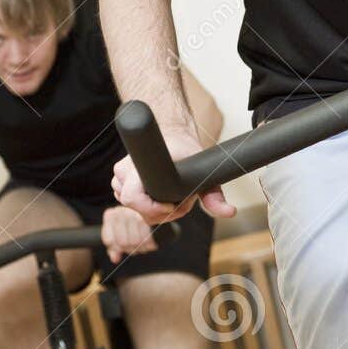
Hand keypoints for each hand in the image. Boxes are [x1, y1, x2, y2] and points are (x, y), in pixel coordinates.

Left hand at [101, 206, 157, 263]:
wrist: (145, 210)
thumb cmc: (127, 224)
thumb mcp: (117, 234)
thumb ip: (113, 248)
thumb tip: (115, 259)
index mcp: (110, 215)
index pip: (109, 240)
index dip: (116, 248)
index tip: (121, 249)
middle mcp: (121, 212)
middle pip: (123, 242)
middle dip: (129, 249)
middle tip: (133, 248)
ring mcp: (134, 214)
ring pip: (135, 242)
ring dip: (139, 249)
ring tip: (141, 247)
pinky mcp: (148, 218)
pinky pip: (147, 239)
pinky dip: (149, 245)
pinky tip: (149, 245)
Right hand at [111, 128, 234, 224]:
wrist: (173, 136)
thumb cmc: (185, 150)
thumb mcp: (201, 171)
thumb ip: (215, 195)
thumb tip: (228, 211)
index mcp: (136, 166)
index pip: (131, 198)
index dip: (153, 208)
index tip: (172, 204)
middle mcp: (122, 173)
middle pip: (139, 210)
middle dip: (164, 212)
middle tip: (182, 200)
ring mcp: (119, 180)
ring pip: (139, 211)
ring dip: (159, 211)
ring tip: (174, 196)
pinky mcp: (121, 186)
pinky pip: (136, 208)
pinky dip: (151, 208)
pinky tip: (164, 198)